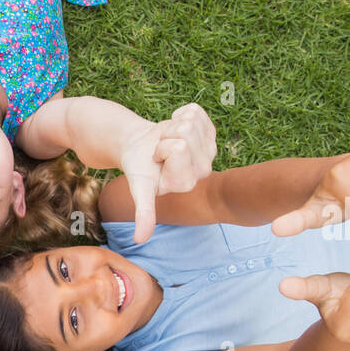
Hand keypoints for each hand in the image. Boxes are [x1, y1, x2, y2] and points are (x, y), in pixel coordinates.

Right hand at [119, 103, 216, 243]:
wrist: (140, 149)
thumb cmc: (139, 168)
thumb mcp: (140, 189)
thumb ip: (144, 212)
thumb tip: (139, 240)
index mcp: (187, 182)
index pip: (179, 147)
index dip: (162, 148)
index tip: (156, 161)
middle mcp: (203, 169)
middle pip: (186, 132)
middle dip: (167, 135)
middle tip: (161, 149)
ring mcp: (209, 150)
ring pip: (191, 121)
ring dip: (172, 126)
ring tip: (166, 140)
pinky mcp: (210, 132)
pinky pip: (196, 110)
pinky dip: (180, 114)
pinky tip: (174, 128)